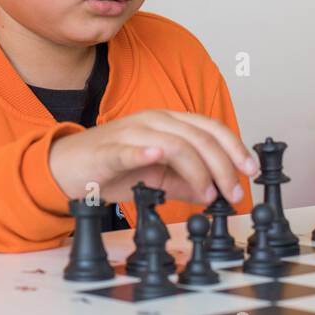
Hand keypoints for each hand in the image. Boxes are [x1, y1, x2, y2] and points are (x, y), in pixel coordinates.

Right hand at [48, 109, 257, 205]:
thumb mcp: (155, 177)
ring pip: (174, 143)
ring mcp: (130, 132)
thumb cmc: (108, 169)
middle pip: (198, 136)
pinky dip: (144, 151)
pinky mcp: (108, 150)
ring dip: (197, 169)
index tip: (250, 171)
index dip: (234, 146)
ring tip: (208, 193)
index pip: (208, 127)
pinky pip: (129, 148)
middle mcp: (152, 121)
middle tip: (233, 193)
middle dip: (223, 165)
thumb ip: (184, 182)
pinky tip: (155, 157)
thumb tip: (214, 192)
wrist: (64, 169)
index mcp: (166, 123)